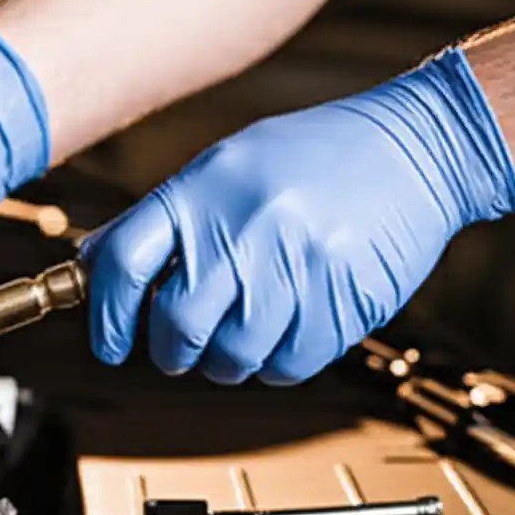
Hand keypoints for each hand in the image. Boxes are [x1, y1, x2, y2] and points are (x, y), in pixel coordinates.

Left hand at [83, 49, 514, 383]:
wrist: (419, 149)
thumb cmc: (311, 157)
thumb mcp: (224, 167)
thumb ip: (162, 217)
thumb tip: (95, 264)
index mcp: (203, 189)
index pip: (124, 263)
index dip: (106, 315)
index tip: (108, 343)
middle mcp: (245, 227)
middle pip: (176, 325)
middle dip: (170, 351)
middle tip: (179, 347)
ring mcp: (297, 266)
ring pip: (232, 356)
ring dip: (226, 361)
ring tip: (241, 332)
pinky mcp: (343, 301)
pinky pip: (287, 366)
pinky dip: (276, 364)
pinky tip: (284, 332)